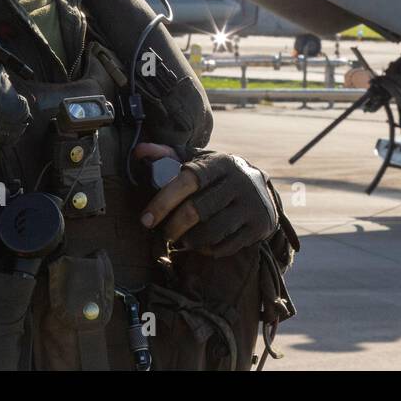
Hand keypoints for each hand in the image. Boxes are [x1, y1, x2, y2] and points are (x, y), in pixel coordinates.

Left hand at [140, 152, 279, 256]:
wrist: (261, 189)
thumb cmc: (218, 176)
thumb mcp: (199, 161)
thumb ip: (169, 156)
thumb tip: (139, 151)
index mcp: (221, 163)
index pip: (187, 181)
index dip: (163, 202)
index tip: (146, 220)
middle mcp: (239, 181)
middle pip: (197, 210)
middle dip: (173, 227)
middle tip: (164, 235)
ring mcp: (252, 205)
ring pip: (212, 232)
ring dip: (190, 241)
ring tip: (182, 240)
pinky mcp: (259, 226)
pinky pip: (226, 246)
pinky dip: (208, 250)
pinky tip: (201, 245)